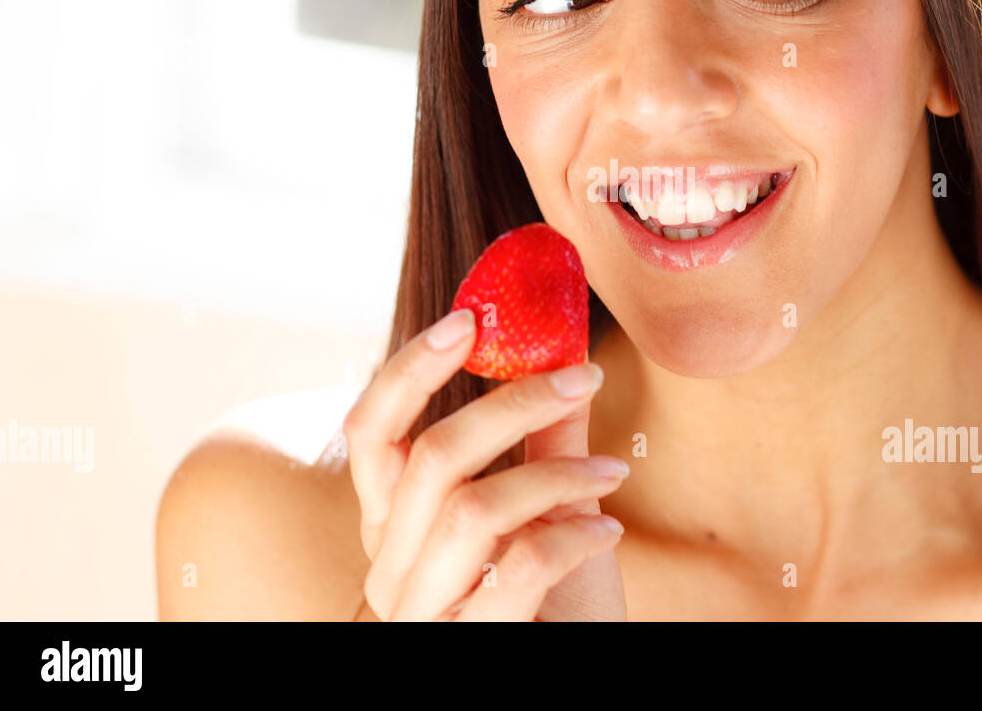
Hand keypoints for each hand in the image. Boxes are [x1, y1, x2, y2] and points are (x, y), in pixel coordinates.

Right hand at [344, 308, 627, 620]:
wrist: (567, 664)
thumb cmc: (554, 601)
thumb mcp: (544, 511)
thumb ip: (542, 441)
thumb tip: (563, 351)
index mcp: (393, 526)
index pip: (371, 432)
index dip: (409, 368)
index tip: (468, 317)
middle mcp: (389, 568)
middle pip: (430, 457)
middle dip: (514, 403)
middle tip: (586, 376)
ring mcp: (421, 613)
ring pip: (470, 509)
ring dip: (556, 474)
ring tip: (610, 471)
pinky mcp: (468, 644)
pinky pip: (515, 568)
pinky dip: (572, 535)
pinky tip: (606, 530)